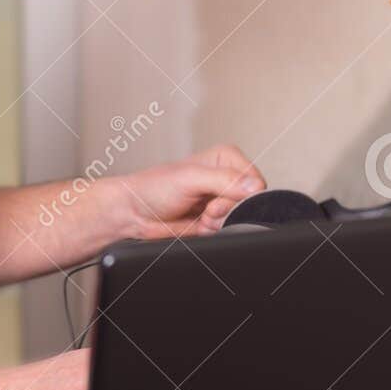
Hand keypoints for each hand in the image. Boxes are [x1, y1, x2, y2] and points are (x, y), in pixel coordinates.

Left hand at [116, 143, 264, 238]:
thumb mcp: (190, 178)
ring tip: (201, 214)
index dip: (239, 194)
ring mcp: (221, 199)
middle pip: (250, 202)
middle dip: (227, 210)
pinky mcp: (215, 219)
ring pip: (240, 218)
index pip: (255, 180)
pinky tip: (199, 223)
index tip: (216, 196)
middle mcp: (226, 177)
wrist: (134, 214)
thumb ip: (224, 180)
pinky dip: (214, 231)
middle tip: (207, 206)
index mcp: (225, 158)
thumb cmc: (152, 188)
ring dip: (220, 222)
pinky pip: (229, 230)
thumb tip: (254, 187)